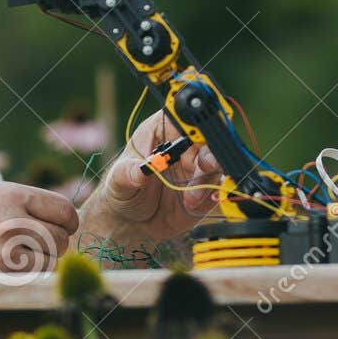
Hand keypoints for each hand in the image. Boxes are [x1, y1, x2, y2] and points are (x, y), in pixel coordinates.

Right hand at [0, 182, 80, 276]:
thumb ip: (29, 204)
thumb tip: (70, 224)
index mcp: (12, 195)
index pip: (65, 211)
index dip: (66, 222)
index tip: (60, 227)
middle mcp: (11, 221)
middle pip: (61, 239)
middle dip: (51, 243)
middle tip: (29, 244)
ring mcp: (5, 252)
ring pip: (51, 262)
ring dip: (40, 263)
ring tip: (13, 256)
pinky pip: (33, 280)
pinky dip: (27, 278)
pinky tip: (7, 270)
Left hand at [79, 110, 223, 243]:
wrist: (133, 222)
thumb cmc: (123, 192)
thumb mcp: (119, 183)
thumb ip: (128, 174)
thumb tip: (142, 170)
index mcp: (162, 130)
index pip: (182, 116)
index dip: (193, 121)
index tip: (196, 134)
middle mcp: (183, 145)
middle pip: (208, 137)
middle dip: (210, 151)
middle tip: (205, 166)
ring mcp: (196, 166)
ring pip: (217, 163)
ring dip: (206, 180)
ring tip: (189, 200)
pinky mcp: (205, 187)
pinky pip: (218, 187)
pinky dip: (211, 196)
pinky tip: (194, 206)